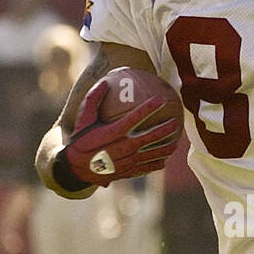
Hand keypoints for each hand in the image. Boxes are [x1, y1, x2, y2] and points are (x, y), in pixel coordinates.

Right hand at [57, 85, 178, 188]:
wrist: (76, 169)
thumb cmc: (81, 140)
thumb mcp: (84, 119)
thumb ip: (94, 100)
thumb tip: (105, 81)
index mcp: (112, 133)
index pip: (134, 119)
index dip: (148, 108)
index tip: (160, 99)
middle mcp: (121, 148)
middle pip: (148, 138)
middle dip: (164, 129)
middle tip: (175, 121)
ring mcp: (126, 161)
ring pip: (151, 155)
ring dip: (165, 148)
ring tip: (177, 141)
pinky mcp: (127, 172)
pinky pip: (146, 168)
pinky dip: (157, 163)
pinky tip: (165, 158)